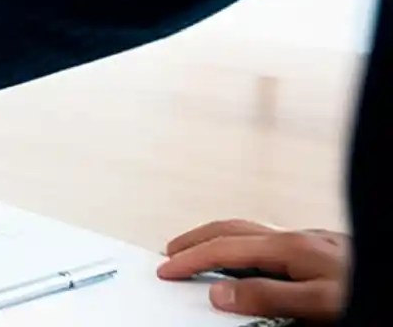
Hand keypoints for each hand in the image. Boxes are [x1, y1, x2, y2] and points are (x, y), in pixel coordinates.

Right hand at [157, 219, 349, 322]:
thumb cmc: (371, 292)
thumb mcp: (319, 306)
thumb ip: (269, 297)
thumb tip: (220, 294)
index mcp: (293, 248)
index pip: (226, 249)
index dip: (192, 259)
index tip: (166, 269)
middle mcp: (300, 238)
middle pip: (234, 229)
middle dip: (197, 239)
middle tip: (170, 253)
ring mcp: (313, 242)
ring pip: (253, 232)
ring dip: (220, 240)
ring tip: (201, 253)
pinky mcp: (326, 251)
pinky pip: (271, 242)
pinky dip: (246, 246)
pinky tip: (252, 261)